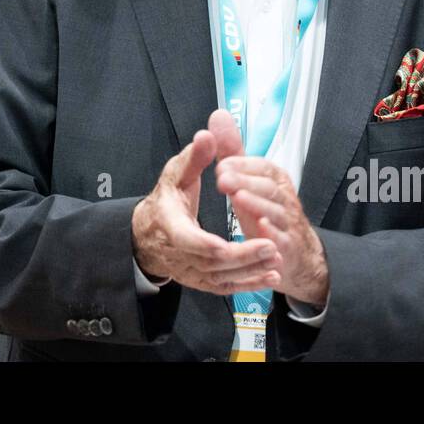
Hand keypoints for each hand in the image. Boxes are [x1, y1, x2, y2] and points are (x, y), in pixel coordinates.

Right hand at [131, 110, 281, 294]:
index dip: (207, 245)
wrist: (147, 234)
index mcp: (170, 224)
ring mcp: (189, 271)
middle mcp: (178, 253)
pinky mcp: (200, 280)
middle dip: (242, 257)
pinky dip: (248, 285)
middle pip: (211, 262)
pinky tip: (270, 277)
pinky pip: (225, 288)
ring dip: (250, 272)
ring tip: (276, 259)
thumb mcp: (176, 174)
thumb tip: (207, 135)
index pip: (187, 239)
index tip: (230, 243)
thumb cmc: (165, 201)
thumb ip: (194, 157)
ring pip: (220, 279)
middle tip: (270, 246)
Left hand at [215, 153, 329, 307]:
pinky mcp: (287, 247)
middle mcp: (284, 198)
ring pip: (275, 211)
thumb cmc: (266, 212)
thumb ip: (232, 151)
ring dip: (257, 204)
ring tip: (238, 198)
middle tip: (223, 179)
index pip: (262, 167)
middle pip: (267, 187)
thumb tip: (219, 116)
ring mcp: (287, 223)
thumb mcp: (248, 180)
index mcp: (274, 179)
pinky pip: (282, 239)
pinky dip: (272, 234)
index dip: (242, 165)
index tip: (221, 164)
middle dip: (245, 182)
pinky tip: (260, 228)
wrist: (296, 251)